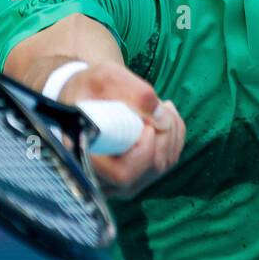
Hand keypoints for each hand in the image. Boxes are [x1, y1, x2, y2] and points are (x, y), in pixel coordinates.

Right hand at [58, 61, 185, 199]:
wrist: (86, 97)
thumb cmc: (90, 87)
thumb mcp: (105, 77)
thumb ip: (133, 92)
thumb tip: (159, 114)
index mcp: (84, 158)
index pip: (123, 173)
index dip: (144, 150)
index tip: (147, 124)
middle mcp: (101, 178)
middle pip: (150, 169)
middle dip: (165, 133)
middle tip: (160, 105)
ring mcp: (120, 182)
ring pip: (163, 164)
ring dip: (172, 131)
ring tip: (160, 106)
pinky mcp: (137, 175)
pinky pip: (168, 159)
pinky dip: (174, 134)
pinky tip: (163, 116)